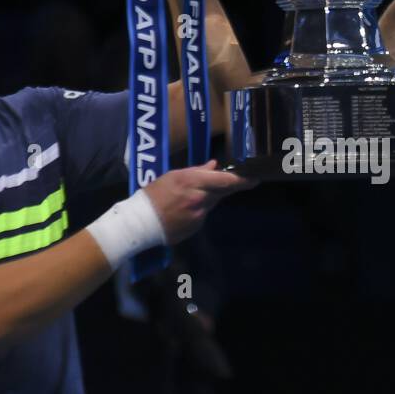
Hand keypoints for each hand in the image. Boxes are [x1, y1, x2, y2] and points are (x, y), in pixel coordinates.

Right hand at [142, 160, 256, 244]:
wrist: (139, 223)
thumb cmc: (153, 195)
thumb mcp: (173, 176)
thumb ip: (197, 171)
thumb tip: (214, 166)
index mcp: (193, 182)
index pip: (226, 181)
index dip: (243, 180)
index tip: (255, 178)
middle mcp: (200, 199)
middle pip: (223, 192)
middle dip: (226, 186)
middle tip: (229, 182)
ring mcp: (199, 216)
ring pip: (212, 203)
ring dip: (208, 198)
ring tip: (188, 197)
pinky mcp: (196, 228)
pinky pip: (202, 215)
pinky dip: (198, 210)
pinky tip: (183, 210)